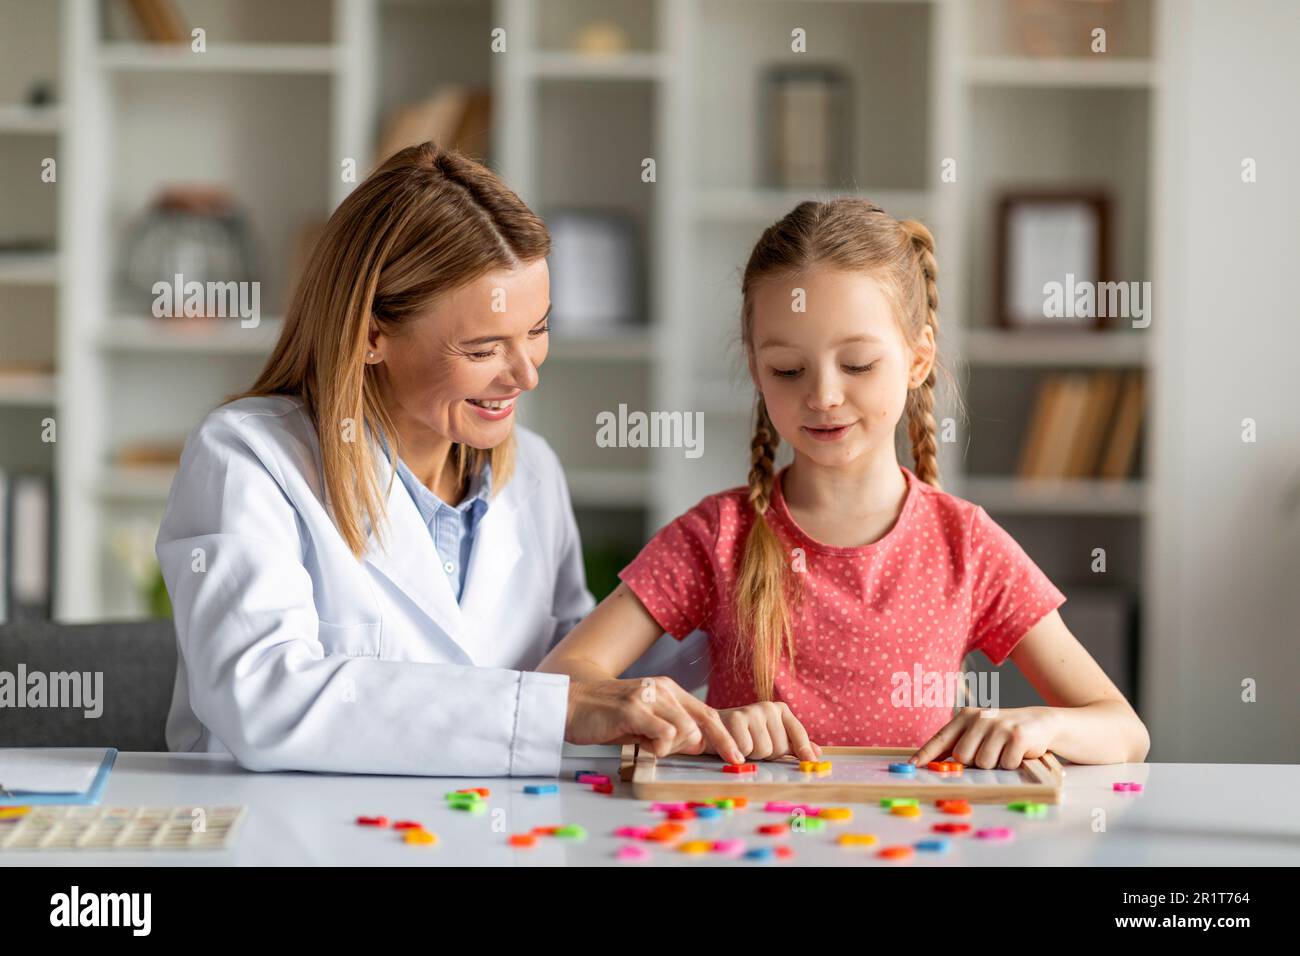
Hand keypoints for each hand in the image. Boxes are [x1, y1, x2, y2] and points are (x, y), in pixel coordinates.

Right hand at [564, 675, 744, 764]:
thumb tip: (698, 745)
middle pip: (703, 723)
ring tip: (644, 743)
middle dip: (710, 745)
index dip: (726, 737)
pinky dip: (656, 747)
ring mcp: (648, 697)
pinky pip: (664, 734)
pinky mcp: (633, 709)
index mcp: (668, 690)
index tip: (738, 758)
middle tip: (704, 756)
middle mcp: (662, 689)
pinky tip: (639, 742)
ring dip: (669, 748)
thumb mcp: (643, 722)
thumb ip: (670, 731)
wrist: (570, 705)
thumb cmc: (605, 717)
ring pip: (685, 731)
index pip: (708, 714)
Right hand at [709, 701, 821, 762]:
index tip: (812, 762)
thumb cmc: (746, 735)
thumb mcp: (771, 738)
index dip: (805, 749)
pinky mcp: (736, 718)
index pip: (798, 733)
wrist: (712, 728)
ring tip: (743, 745)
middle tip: (754, 746)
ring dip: (753, 754)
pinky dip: (740, 753)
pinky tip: (733, 746)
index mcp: (780, 710)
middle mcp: (768, 707)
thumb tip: (818, 753)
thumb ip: (793, 744)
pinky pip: (747, 748)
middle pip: (779, 747)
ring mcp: (752, 711)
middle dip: (767, 754)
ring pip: (764, 750)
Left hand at [911, 706, 1057, 769]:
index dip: (926, 753)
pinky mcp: (1017, 736)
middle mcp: (980, 718)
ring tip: (1003, 751)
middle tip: (989, 752)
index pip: (941, 737)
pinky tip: (1017, 752)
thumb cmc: (1003, 732)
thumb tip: (932, 763)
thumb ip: (958, 744)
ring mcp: (999, 726)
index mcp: (966, 716)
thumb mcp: (978, 731)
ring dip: (994, 764)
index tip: (913, 765)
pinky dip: (1011, 764)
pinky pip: (1005, 764)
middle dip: (974, 762)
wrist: (1040, 722)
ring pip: (983, 763)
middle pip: (962, 757)